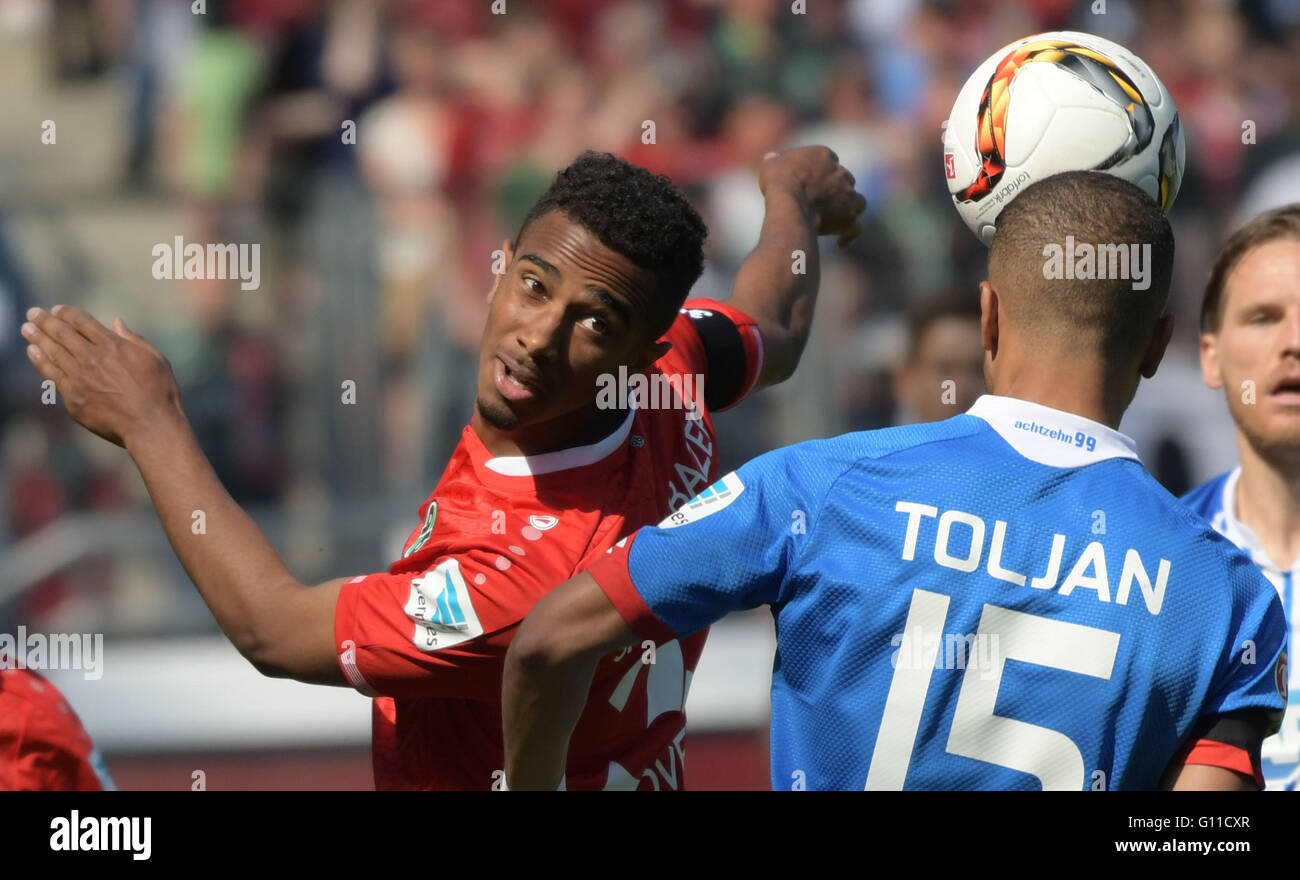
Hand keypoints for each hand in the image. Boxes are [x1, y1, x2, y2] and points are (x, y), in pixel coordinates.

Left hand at [21, 305, 182, 447]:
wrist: (150, 425)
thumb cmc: (160, 393)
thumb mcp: (156, 360)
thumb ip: (135, 340)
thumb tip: (117, 323)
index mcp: (113, 346)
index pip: (82, 322)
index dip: (67, 313)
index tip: (56, 309)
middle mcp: (93, 358)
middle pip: (62, 333)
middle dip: (45, 320)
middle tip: (33, 313)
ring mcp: (80, 377)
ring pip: (52, 351)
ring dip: (36, 337)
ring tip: (26, 329)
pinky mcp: (73, 397)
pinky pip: (51, 374)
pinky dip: (40, 361)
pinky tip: (33, 352)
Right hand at [758, 146, 866, 246]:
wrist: (790, 204)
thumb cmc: (779, 182)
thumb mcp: (771, 165)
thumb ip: (775, 161)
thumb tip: (772, 158)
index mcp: (824, 155)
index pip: (828, 159)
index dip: (820, 169)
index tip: (811, 179)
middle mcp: (841, 173)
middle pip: (845, 179)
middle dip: (836, 188)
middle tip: (822, 200)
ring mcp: (848, 195)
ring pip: (859, 201)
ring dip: (851, 208)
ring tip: (840, 217)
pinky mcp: (848, 217)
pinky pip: (855, 228)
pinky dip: (849, 235)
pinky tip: (841, 242)